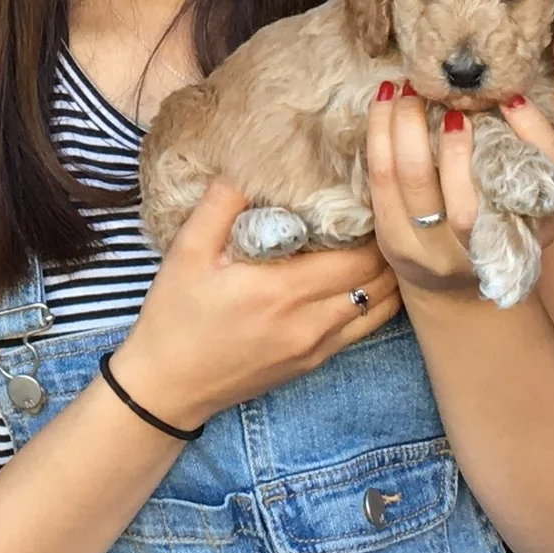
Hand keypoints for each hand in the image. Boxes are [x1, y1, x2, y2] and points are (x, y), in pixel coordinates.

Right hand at [111, 172, 401, 430]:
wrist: (168, 386)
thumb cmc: (174, 316)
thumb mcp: (186, 252)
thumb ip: (219, 205)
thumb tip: (249, 165)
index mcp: (279, 290)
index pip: (358, 256)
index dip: (371, 225)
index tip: (363, 198)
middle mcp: (307, 322)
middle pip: (378, 280)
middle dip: (383, 244)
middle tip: (373, 215)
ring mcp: (315, 347)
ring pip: (380, 307)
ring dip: (385, 274)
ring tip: (373, 245)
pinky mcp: (314, 362)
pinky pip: (364, 330)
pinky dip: (374, 302)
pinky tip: (361, 280)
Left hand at [365, 79, 553, 295]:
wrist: (457, 289)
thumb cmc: (501, 222)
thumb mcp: (535, 192)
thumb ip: (551, 143)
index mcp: (537, 227)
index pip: (546, 180)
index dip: (532, 134)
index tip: (511, 98)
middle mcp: (487, 248)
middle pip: (466, 200)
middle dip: (450, 138)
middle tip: (441, 91)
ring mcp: (435, 253)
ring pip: (412, 180)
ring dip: (404, 125)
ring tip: (406, 88)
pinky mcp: (394, 243)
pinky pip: (379, 182)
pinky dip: (378, 136)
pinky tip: (384, 104)